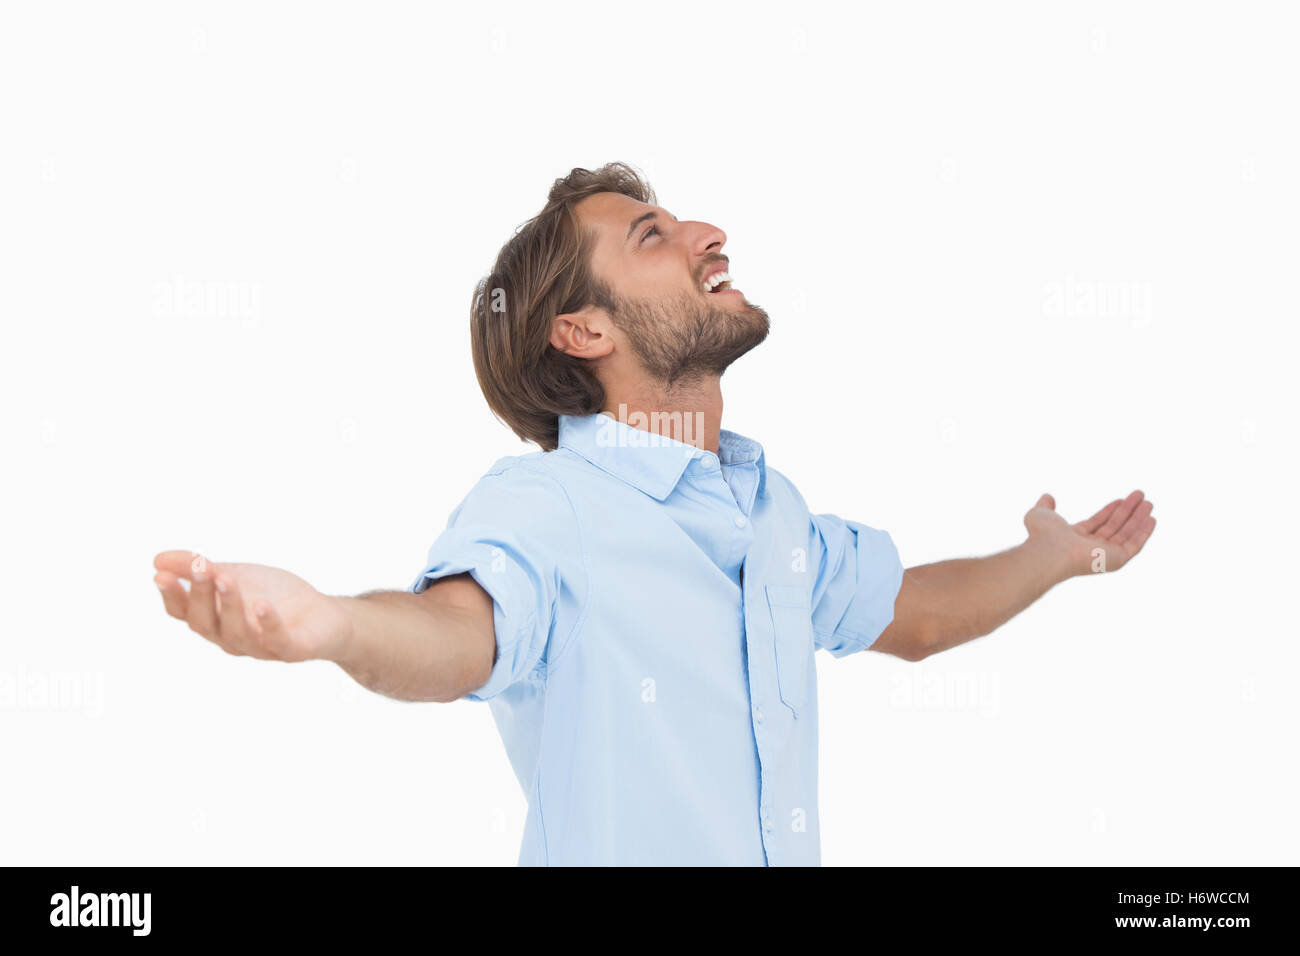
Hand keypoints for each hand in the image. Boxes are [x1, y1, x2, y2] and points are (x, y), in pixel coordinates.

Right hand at [153, 551, 351, 661]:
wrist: (325, 615)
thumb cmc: (276, 596)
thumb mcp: (236, 576)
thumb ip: (201, 569)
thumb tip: (158, 559)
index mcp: (215, 621)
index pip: (184, 614)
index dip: (171, 596)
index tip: (160, 574)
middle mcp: (232, 639)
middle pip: (206, 624)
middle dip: (200, 596)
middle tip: (199, 568)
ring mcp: (262, 647)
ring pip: (237, 633)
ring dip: (229, 605)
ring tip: (226, 579)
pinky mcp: (293, 649)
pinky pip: (278, 641)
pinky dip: (268, 623)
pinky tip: (261, 605)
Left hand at [1023, 490, 1156, 578]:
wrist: (1050, 551)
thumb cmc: (1043, 535)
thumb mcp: (1040, 514)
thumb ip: (1045, 506)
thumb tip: (1047, 496)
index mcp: (1077, 538)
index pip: (1099, 523)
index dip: (1111, 510)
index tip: (1121, 498)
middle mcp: (1092, 548)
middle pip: (1115, 527)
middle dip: (1128, 511)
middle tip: (1140, 496)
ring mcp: (1105, 555)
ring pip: (1127, 534)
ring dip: (1139, 518)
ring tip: (1149, 502)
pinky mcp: (1116, 560)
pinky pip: (1135, 545)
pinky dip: (1144, 533)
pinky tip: (1151, 519)